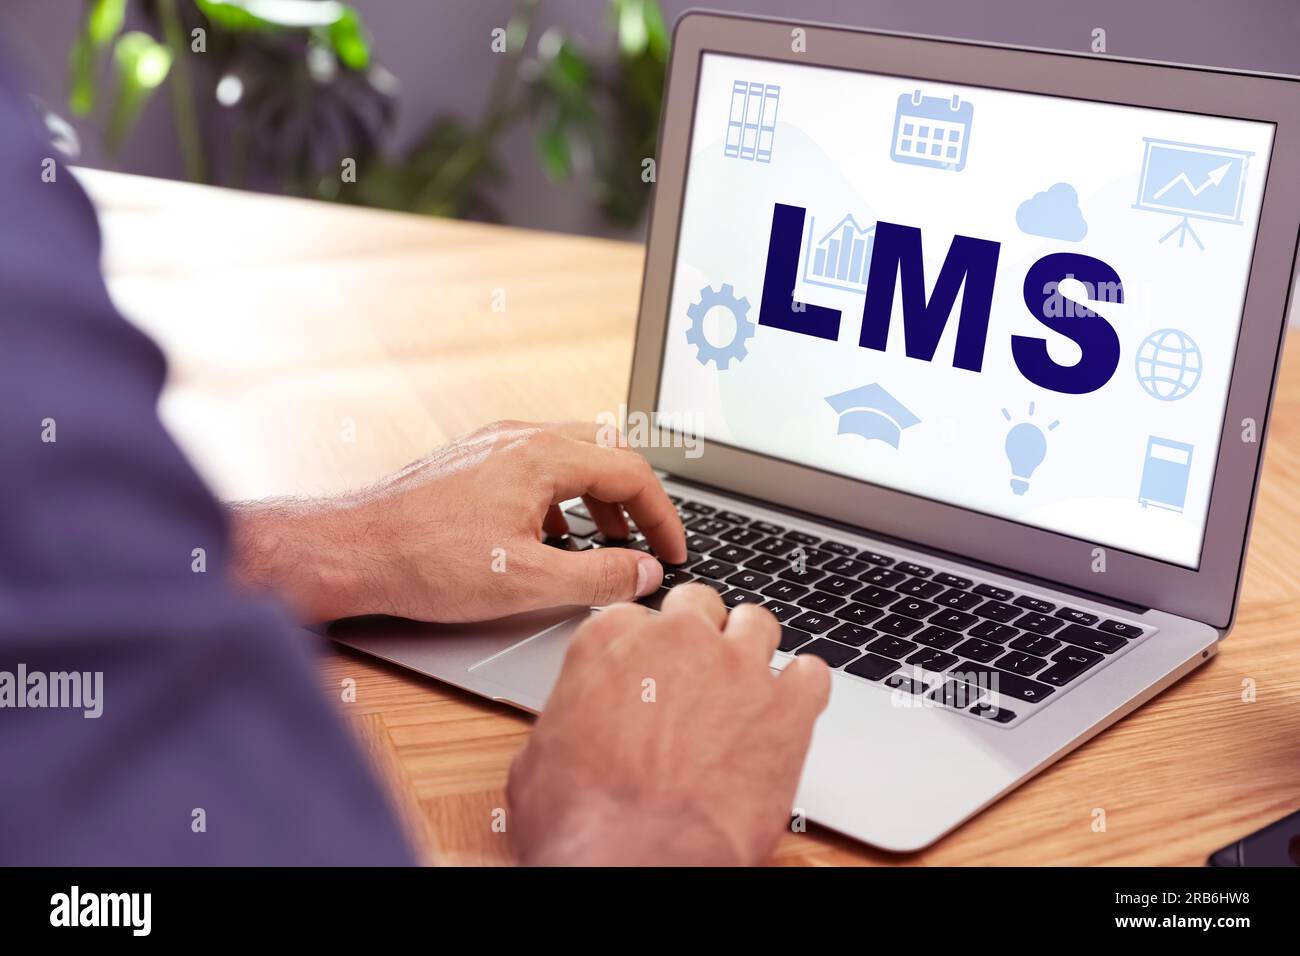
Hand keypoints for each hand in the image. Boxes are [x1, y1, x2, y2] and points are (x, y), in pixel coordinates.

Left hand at [228, 420, 686, 622]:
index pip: (632, 471)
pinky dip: (561, 497)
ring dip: (599, 497)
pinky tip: (549, 536)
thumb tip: (645, 573)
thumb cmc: (428, 562)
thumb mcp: (528, 581)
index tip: (673, 551)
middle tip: (648, 542)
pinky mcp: (472, 460)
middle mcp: (520, 437)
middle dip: (636, 499)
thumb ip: (598, 576)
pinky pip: (536, 465)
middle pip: (606, 452)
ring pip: (571, 456)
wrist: (352, 550)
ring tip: (607, 542)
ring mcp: (493, 443)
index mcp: (542, 456)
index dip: (664, 516)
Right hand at [507, 584, 830, 865]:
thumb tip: (578, 729)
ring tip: (745, 689)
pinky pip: (812, 674)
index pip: (635, 614)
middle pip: (698, 604)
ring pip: (757, 624)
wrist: (634, 859)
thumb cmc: (579, 819)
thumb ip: (572, 715)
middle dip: (699, 632)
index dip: (645, 644)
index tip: (650, 668)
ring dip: (751, 651)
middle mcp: (676, 640)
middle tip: (697, 673)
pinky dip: (803, 690)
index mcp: (610, 642)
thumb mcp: (541, 755)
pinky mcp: (786, 707)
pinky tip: (788, 714)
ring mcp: (736, 667)